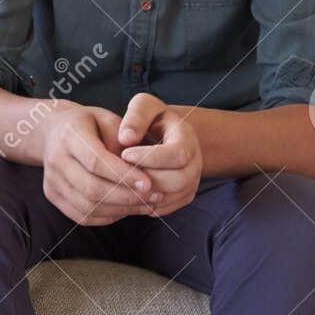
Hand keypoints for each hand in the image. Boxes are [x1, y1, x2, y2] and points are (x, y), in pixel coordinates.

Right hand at [36, 103, 156, 226]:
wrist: (52, 130)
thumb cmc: (89, 123)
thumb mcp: (108, 119)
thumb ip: (123, 141)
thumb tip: (138, 170)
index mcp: (69, 136)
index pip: (95, 161)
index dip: (123, 176)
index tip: (148, 183)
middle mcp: (56, 160)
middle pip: (91, 188)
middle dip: (126, 197)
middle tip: (153, 196)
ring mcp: (51, 181)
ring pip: (88, 207)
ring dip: (121, 210)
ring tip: (146, 204)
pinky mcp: (53, 196)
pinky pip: (82, 216)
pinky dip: (108, 217)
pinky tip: (126, 209)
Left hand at [115, 93, 202, 216]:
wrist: (166, 134)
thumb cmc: (152, 118)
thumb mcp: (145, 106)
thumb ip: (136, 116)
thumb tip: (126, 138)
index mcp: (187, 138)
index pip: (177, 154)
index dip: (150, 157)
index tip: (125, 154)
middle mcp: (194, 163)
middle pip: (178, 180)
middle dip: (147, 177)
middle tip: (120, 172)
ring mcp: (191, 182)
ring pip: (171, 197)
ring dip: (144, 193)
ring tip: (121, 183)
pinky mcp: (182, 196)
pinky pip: (165, 209)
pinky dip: (144, 204)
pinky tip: (127, 193)